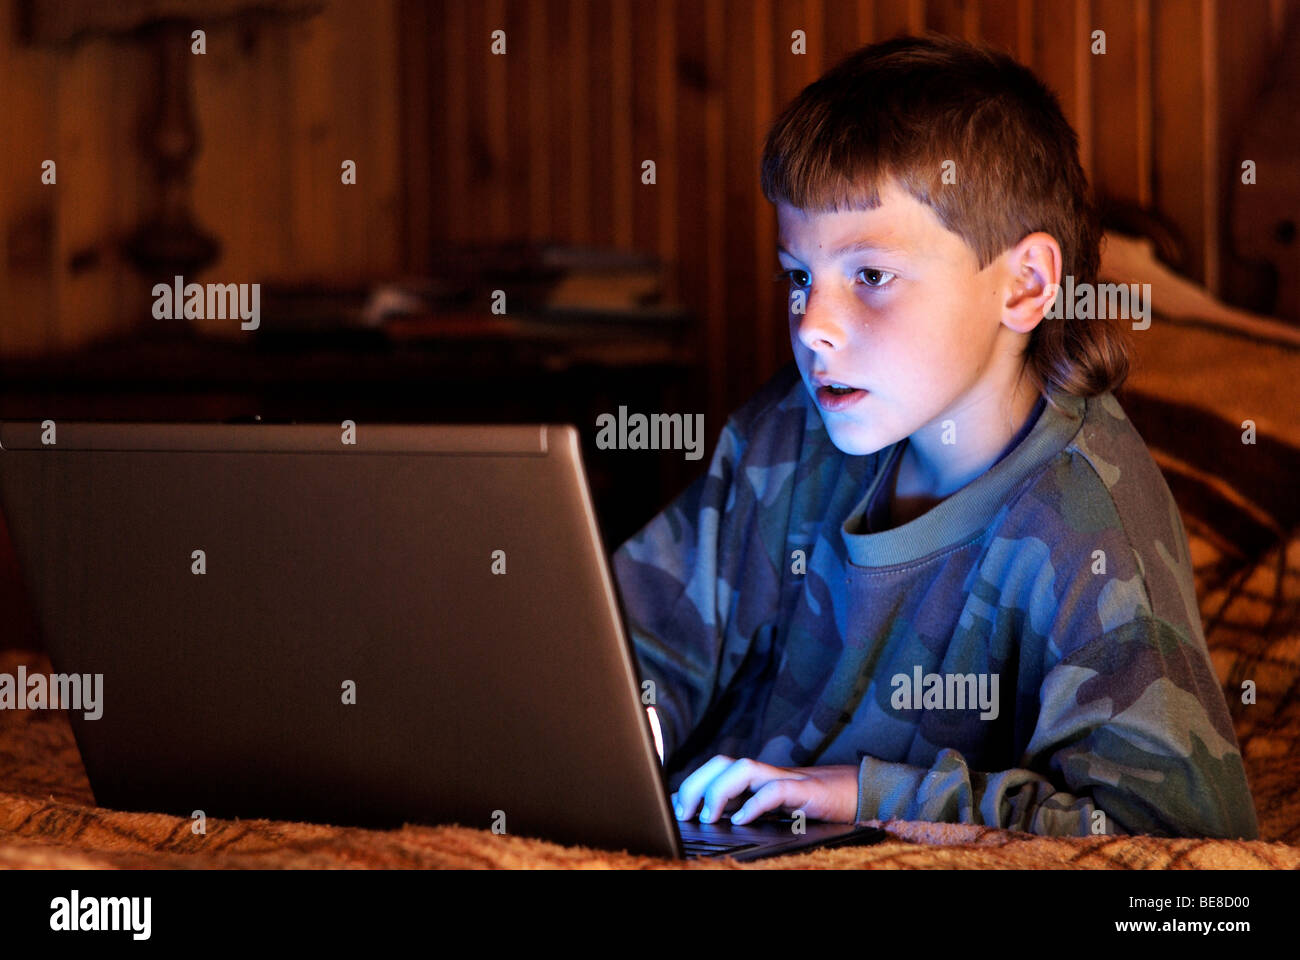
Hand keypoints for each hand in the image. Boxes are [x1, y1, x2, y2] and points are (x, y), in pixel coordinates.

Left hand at [671, 755, 858, 824]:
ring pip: (743, 768)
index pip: (715, 770)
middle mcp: (766, 774)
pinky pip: (776, 790)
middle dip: (696, 784)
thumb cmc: (814, 805)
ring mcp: (786, 779)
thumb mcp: (775, 811)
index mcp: (755, 780)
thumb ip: (748, 810)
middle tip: (683, 813)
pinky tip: (740, 820)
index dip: (690, 784)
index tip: (673, 808)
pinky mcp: (806, 792)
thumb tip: (713, 824)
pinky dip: (754, 804)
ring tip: (706, 817)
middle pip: (721, 763)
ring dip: (719, 790)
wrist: (861, 793)